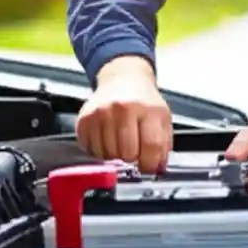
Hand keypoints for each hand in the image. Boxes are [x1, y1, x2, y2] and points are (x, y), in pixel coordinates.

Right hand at [75, 56, 171, 172]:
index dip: (150, 163)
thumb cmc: (143, 100)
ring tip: (119, 141)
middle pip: (127, 153)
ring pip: (108, 154)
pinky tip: (106, 139)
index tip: (148, 166)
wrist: (122, 78)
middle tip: (133, 148)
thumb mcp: (162, 117)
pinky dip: (99, 151)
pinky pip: (91, 150)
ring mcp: (101, 113)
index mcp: (146, 109)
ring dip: (115, 155)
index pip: (151, 146)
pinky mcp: (84, 119)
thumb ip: (163, 144)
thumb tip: (158, 168)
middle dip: (132, 157)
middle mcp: (122, 109)